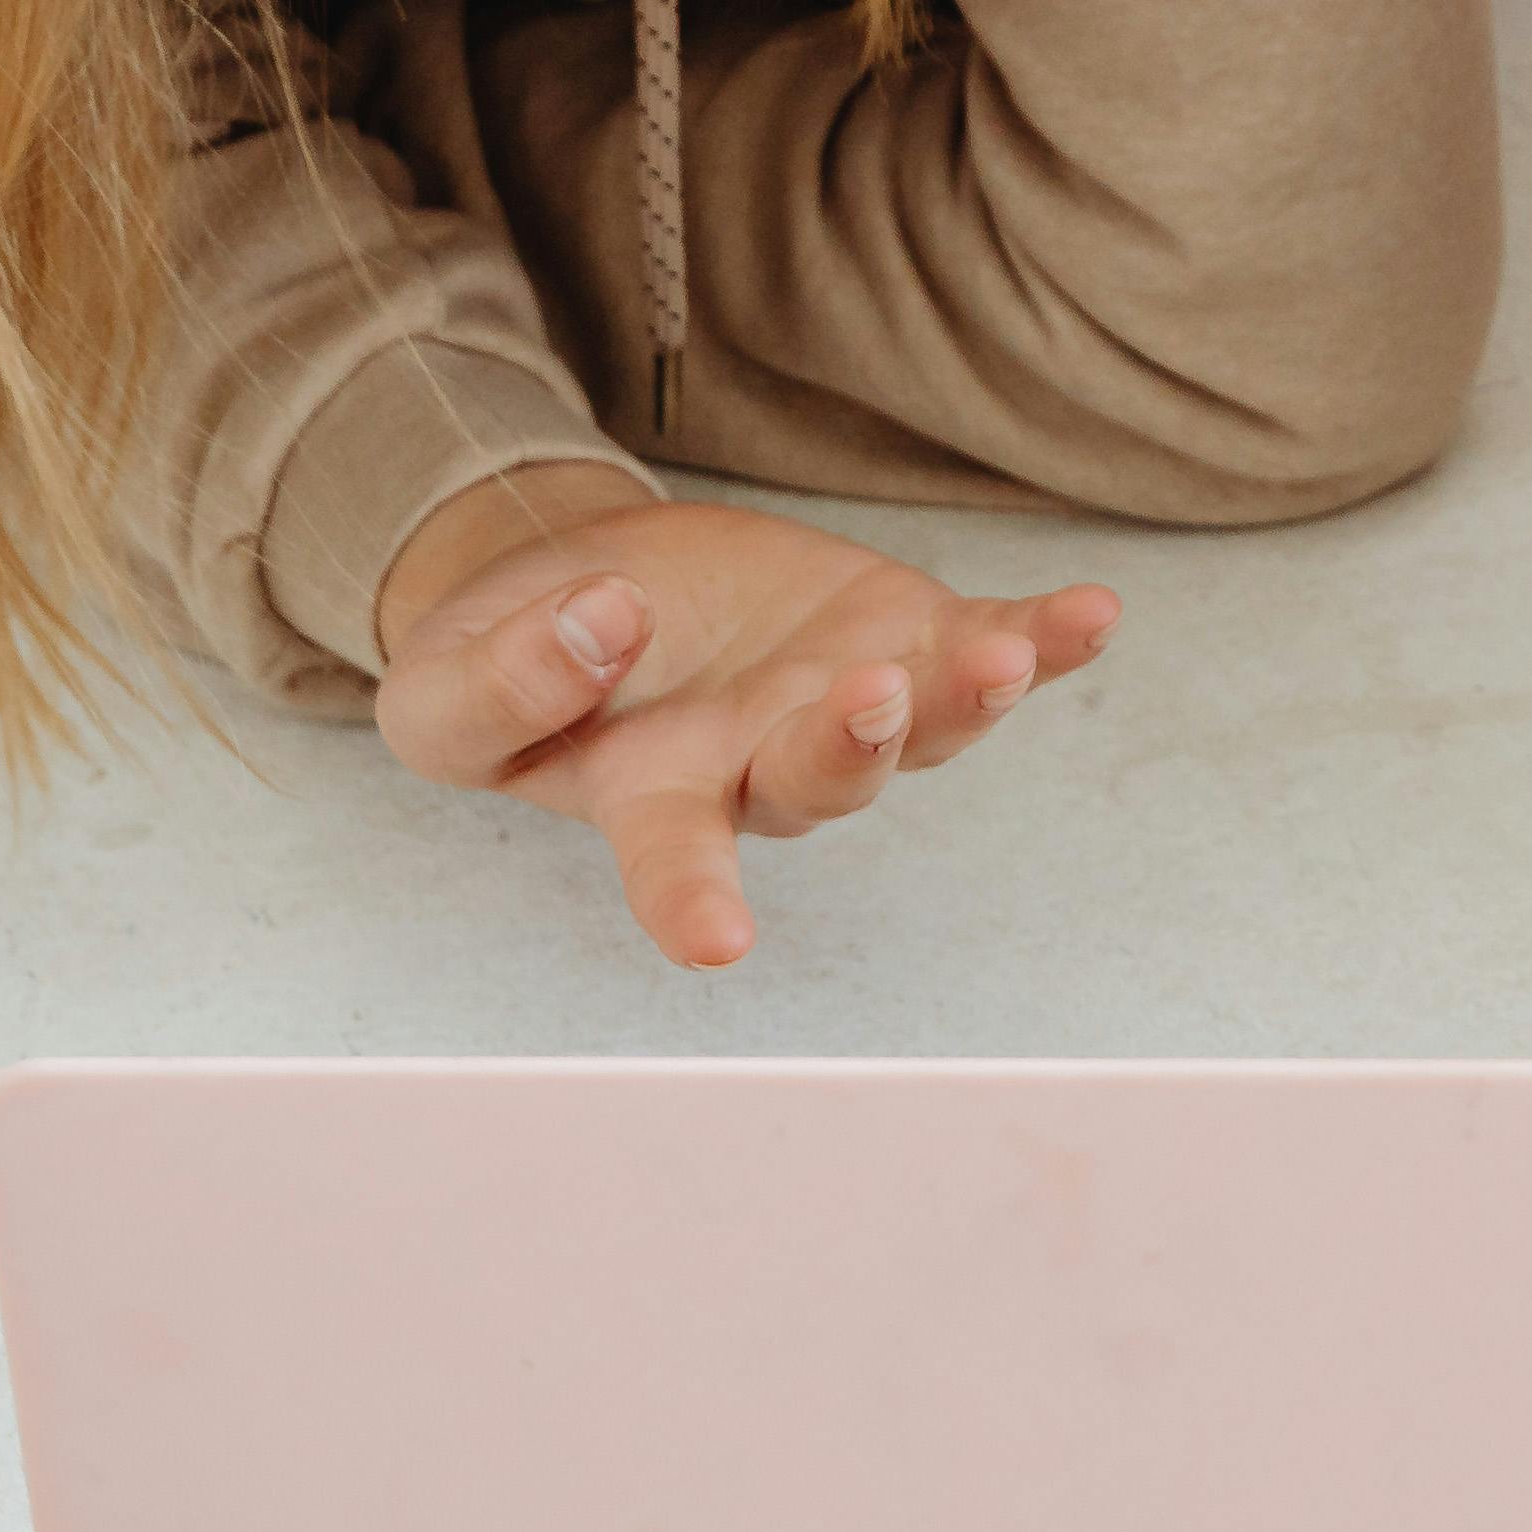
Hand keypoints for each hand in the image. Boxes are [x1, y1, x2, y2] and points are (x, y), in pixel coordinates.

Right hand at [369, 468, 1117, 969]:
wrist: (579, 589)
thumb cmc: (508, 667)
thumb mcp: (438, 682)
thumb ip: (495, 681)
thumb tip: (601, 623)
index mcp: (650, 802)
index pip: (670, 865)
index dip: (691, 904)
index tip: (718, 942)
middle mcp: (761, 769)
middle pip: (818, 781)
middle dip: (846, 744)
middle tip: (855, 696)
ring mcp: (844, 701)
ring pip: (919, 726)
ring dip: (965, 699)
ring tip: (1000, 661)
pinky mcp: (900, 633)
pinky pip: (986, 645)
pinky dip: (1044, 639)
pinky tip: (1093, 617)